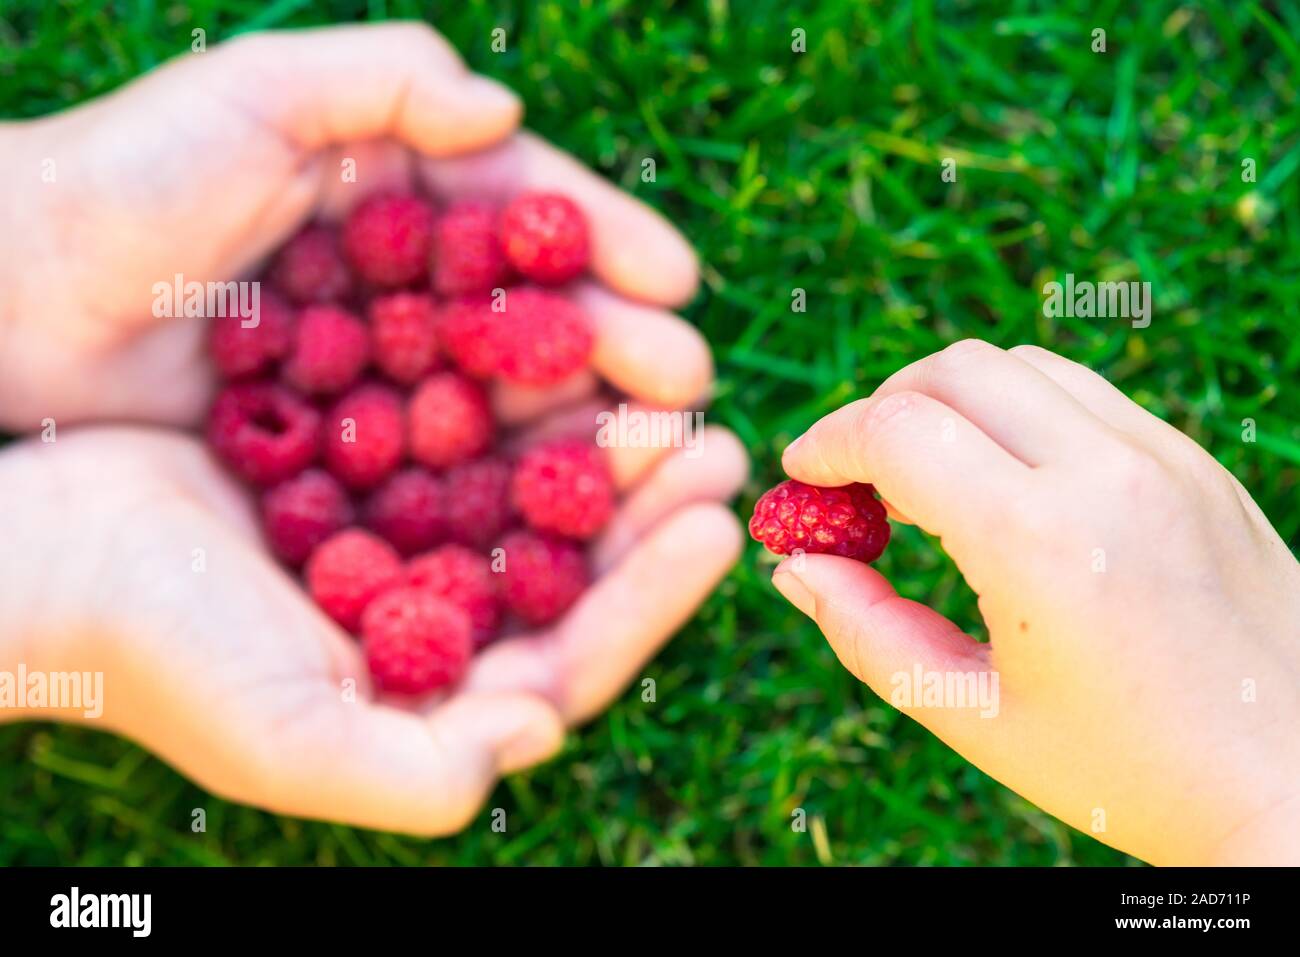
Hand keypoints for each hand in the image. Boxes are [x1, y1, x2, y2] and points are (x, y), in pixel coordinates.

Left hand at [0, 22, 700, 428]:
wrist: (2, 303)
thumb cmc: (119, 182)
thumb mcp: (252, 97)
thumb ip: (381, 80)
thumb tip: (503, 112)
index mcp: (403, 200)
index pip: (529, 222)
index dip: (607, 246)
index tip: (675, 280)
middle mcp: (408, 296)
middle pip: (536, 323)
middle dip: (620, 350)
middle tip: (684, 385)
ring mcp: (382, 387)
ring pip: (504, 406)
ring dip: (583, 431)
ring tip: (653, 453)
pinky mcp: (347, 466)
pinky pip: (440, 477)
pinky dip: (500, 493)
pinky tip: (558, 516)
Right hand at [0, 425, 743, 833]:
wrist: (44, 551)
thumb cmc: (155, 651)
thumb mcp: (288, 738)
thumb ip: (417, 771)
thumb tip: (537, 739)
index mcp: (438, 685)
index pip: (574, 650)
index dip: (650, 596)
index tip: (711, 530)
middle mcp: (440, 607)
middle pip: (572, 560)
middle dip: (647, 505)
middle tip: (714, 444)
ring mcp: (413, 523)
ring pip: (533, 478)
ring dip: (600, 433)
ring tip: (668, 383)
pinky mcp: (378, 449)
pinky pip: (470, 410)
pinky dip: (518, 378)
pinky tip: (564, 336)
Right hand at [772, 340, 1299, 864]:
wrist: (1297, 784)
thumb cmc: (1126, 770)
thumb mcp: (972, 715)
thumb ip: (865, 631)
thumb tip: (796, 567)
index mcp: (1040, 542)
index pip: (897, 431)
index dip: (827, 444)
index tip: (802, 479)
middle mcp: (1107, 474)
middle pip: (955, 370)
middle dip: (882, 409)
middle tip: (857, 478)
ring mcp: (1165, 458)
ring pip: (1022, 367)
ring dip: (953, 401)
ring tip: (930, 478)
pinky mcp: (1198, 464)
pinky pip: (1086, 396)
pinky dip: (1020, 414)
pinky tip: (1008, 484)